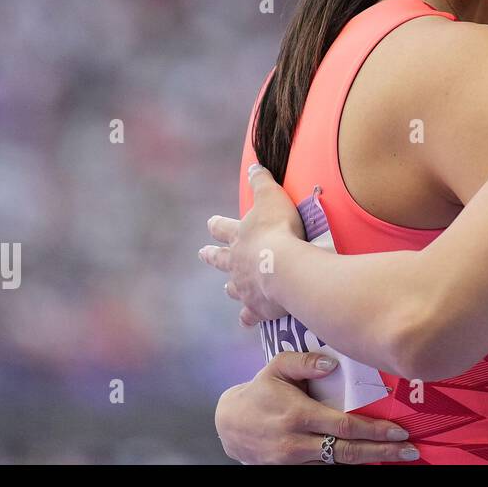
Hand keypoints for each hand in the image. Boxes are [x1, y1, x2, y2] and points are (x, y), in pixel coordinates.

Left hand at [200, 164, 303, 322]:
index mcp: (238, 237)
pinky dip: (248, 318)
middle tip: (202, 255)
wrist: (285, 267)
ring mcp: (244, 286)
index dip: (217, 226)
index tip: (210, 224)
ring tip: (227, 290)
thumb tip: (253, 165)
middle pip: (219, 259)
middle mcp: (235, 263)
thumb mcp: (271, 196)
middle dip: (211, 256)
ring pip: (232, 288)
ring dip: (230, 288)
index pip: (222, 228)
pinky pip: (249, 314)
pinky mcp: (256, 306)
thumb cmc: (279, 229)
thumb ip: (261, 181)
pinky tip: (247, 321)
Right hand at [215, 351, 419, 464]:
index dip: (374, 430)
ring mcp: (294, 461)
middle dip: (383, 451)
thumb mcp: (276, 368)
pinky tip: (371, 457)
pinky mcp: (292, 469)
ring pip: (339, 464)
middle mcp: (297, 442)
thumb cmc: (259, 392)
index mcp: (298, 415)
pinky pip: (326, 467)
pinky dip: (349, 464)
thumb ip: (304, 361)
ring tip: (399, 454)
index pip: (344, 426)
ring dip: (370, 460)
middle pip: (347, 452)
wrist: (229, 425)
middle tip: (411, 450)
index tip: (400, 430)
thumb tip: (331, 362)